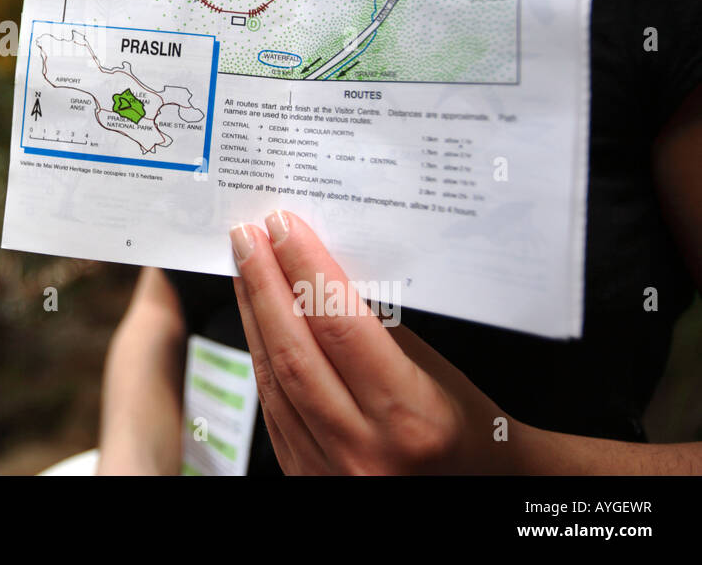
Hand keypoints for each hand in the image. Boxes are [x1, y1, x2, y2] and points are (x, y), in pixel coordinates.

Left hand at [229, 211, 528, 473]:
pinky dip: (260, 356)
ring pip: (273, 379)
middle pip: (294, 352)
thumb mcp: (441, 376)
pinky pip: (272, 408)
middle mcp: (363, 450)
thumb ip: (380, 331)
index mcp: (409, 420)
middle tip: (248, 237)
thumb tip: (322, 273)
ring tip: (244, 268)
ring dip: (253, 316)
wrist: (476, 491)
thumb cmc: (471, 435)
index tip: (284, 228)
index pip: (341, 328)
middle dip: (264, 285)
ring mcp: (328, 470)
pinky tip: (255, 321)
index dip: (306, 271)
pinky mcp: (304, 475)